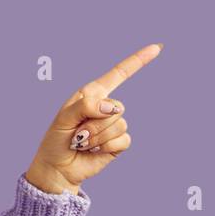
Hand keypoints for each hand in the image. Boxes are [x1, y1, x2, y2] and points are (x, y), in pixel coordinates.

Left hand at [24, 42, 162, 195]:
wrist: (58, 167)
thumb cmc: (57, 140)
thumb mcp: (64, 118)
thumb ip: (86, 106)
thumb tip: (114, 107)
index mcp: (92, 93)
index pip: (119, 74)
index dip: (138, 60)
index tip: (157, 47)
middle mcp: (106, 107)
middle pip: (117, 107)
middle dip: (95, 123)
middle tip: (78, 134)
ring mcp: (114, 124)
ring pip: (119, 124)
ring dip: (98, 137)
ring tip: (83, 143)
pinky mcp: (118, 142)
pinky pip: (123, 140)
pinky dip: (106, 147)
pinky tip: (94, 150)